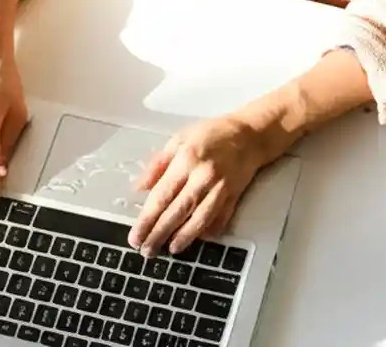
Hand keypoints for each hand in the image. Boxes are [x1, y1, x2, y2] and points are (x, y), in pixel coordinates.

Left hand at [129, 113, 276, 255]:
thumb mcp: (179, 139)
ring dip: (184, 237)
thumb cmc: (212, 134)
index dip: (147, 219)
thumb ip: (158, 164)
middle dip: (160, 234)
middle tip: (147, 250)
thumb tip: (140, 187)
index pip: (161, 196)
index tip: (136, 235)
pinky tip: (199, 240)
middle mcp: (203, 176)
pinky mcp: (234, 195)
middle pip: (178, 212)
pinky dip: (210, 231)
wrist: (249, 135)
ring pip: (200, 219)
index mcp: (186, 161)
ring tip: (171, 249)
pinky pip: (221, 218)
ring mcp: (221, 187)